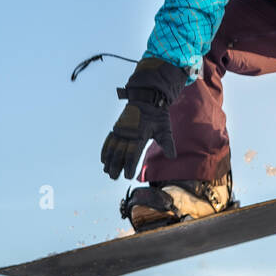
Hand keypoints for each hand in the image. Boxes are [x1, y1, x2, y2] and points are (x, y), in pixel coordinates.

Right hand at [100, 57, 187, 179]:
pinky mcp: (117, 127)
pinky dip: (105, 150)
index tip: (128, 176)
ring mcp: (121, 130)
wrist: (147, 97)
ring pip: (113, 147)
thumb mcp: (165, 128)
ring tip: (107, 172)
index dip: (130, 165)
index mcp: (141, 134)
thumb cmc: (158, 115)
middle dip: (116, 166)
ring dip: (109, 160)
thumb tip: (172, 157)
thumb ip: (167, 143)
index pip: (133, 153)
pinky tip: (103, 160)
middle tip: (114, 178)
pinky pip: (109, 140)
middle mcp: (128, 133)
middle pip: (120, 152)